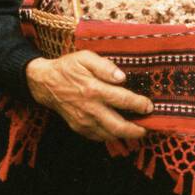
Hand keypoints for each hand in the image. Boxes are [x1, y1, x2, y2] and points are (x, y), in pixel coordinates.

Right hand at [25, 50, 151, 141]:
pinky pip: (99, 137)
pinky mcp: (79, 128)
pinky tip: (118, 129)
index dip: (139, 105)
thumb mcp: (85, 58)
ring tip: (137, 129)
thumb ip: (104, 66)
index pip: (122, 100)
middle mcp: (90, 109)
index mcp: (93, 89)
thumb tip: (122, 77)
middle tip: (147, 127)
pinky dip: (111, 135)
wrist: (45, 83)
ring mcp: (84, 121)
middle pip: (118, 126)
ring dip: (125, 134)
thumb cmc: (68, 68)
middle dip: (137, 130)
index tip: (149, 106)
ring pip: (110, 135)